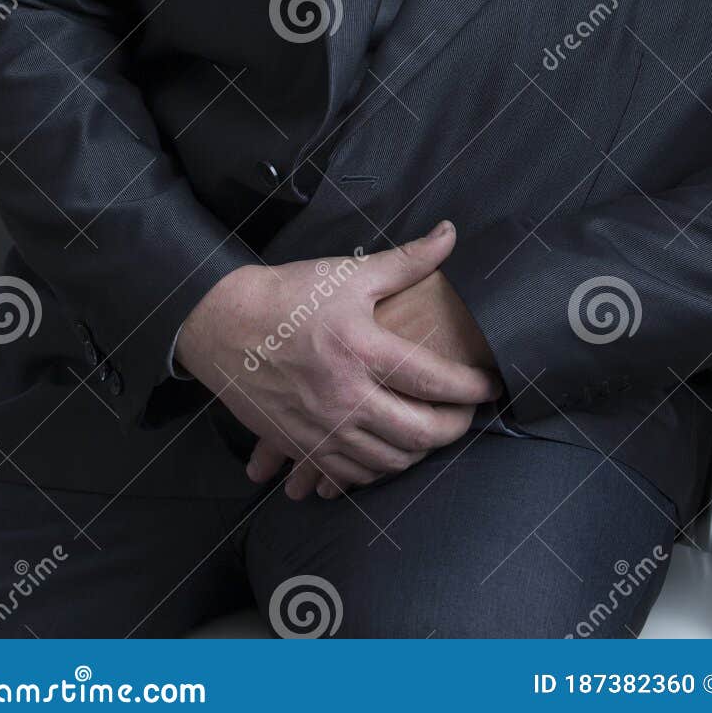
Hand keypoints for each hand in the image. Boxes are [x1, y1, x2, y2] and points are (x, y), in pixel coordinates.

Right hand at [174, 220, 501, 496]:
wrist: (221, 326)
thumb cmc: (287, 296)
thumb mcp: (348, 273)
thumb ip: (406, 261)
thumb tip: (449, 235)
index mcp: (360, 350)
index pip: (433, 380)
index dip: (472, 387)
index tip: (490, 385)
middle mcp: (344, 397)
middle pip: (419, 433)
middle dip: (456, 427)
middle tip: (468, 413)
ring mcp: (321, 428)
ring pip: (389, 461)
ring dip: (421, 451)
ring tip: (434, 429)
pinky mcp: (301, 445)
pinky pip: (351, 477)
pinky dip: (378, 469)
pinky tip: (389, 451)